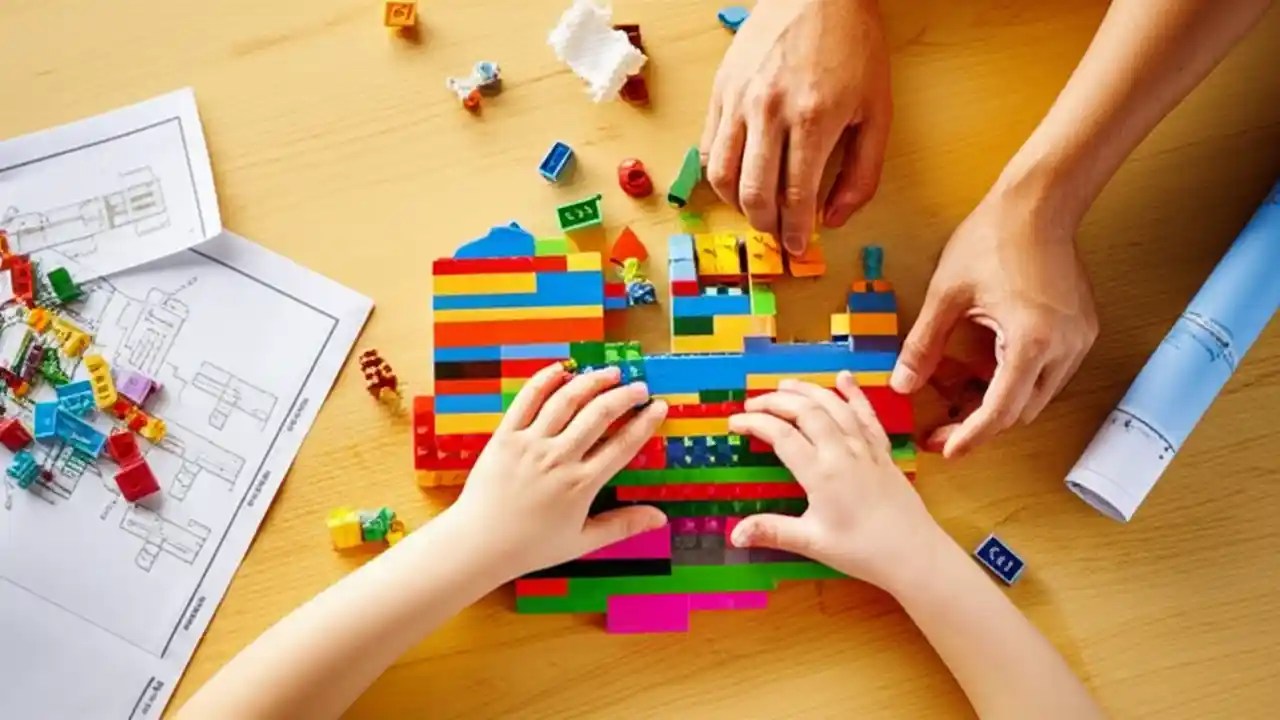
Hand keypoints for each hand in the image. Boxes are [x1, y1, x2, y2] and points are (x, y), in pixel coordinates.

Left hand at [449, 365, 668, 578]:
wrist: (478, 544)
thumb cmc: (530, 546)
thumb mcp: (582, 541)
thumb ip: (622, 525)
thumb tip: (660, 518)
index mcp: (581, 485)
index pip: (623, 445)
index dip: (645, 423)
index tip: (659, 407)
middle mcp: (558, 459)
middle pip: (600, 414)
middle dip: (625, 395)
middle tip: (639, 387)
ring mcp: (530, 444)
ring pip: (567, 400)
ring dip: (593, 381)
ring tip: (610, 372)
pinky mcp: (505, 436)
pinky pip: (527, 400)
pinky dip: (546, 380)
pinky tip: (562, 369)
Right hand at [701, 0, 891, 254]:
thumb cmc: (853, 47)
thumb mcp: (877, 111)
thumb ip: (862, 172)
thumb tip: (834, 217)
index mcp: (814, 119)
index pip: (796, 196)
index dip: (795, 231)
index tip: (797, 247)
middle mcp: (769, 112)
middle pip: (754, 194)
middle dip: (766, 225)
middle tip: (778, 232)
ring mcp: (739, 101)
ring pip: (722, 177)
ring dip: (738, 205)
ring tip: (757, 209)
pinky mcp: (720, 91)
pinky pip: (708, 148)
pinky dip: (720, 175)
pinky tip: (739, 179)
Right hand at [727, 373, 939, 589]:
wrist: (914, 554)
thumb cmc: (861, 551)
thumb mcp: (812, 543)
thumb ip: (772, 531)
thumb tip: (734, 533)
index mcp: (821, 473)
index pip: (781, 436)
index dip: (755, 423)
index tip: (734, 422)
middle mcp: (842, 452)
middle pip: (806, 411)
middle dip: (776, 401)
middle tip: (752, 403)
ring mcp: (865, 448)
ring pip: (835, 405)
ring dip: (808, 390)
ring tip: (785, 385)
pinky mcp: (882, 451)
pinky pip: (866, 414)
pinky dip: (854, 394)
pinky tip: (844, 378)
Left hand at [891, 189, 1098, 456]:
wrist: (1039, 203)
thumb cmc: (992, 239)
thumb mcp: (945, 295)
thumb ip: (924, 345)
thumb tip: (902, 385)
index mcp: (1031, 340)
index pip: (1001, 410)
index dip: (972, 436)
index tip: (946, 449)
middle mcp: (1064, 347)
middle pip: (1020, 411)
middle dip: (979, 423)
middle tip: (939, 425)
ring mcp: (1079, 340)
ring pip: (1036, 395)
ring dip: (997, 400)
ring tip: (954, 389)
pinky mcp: (1082, 331)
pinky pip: (1047, 372)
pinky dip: (1015, 379)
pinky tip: (982, 365)